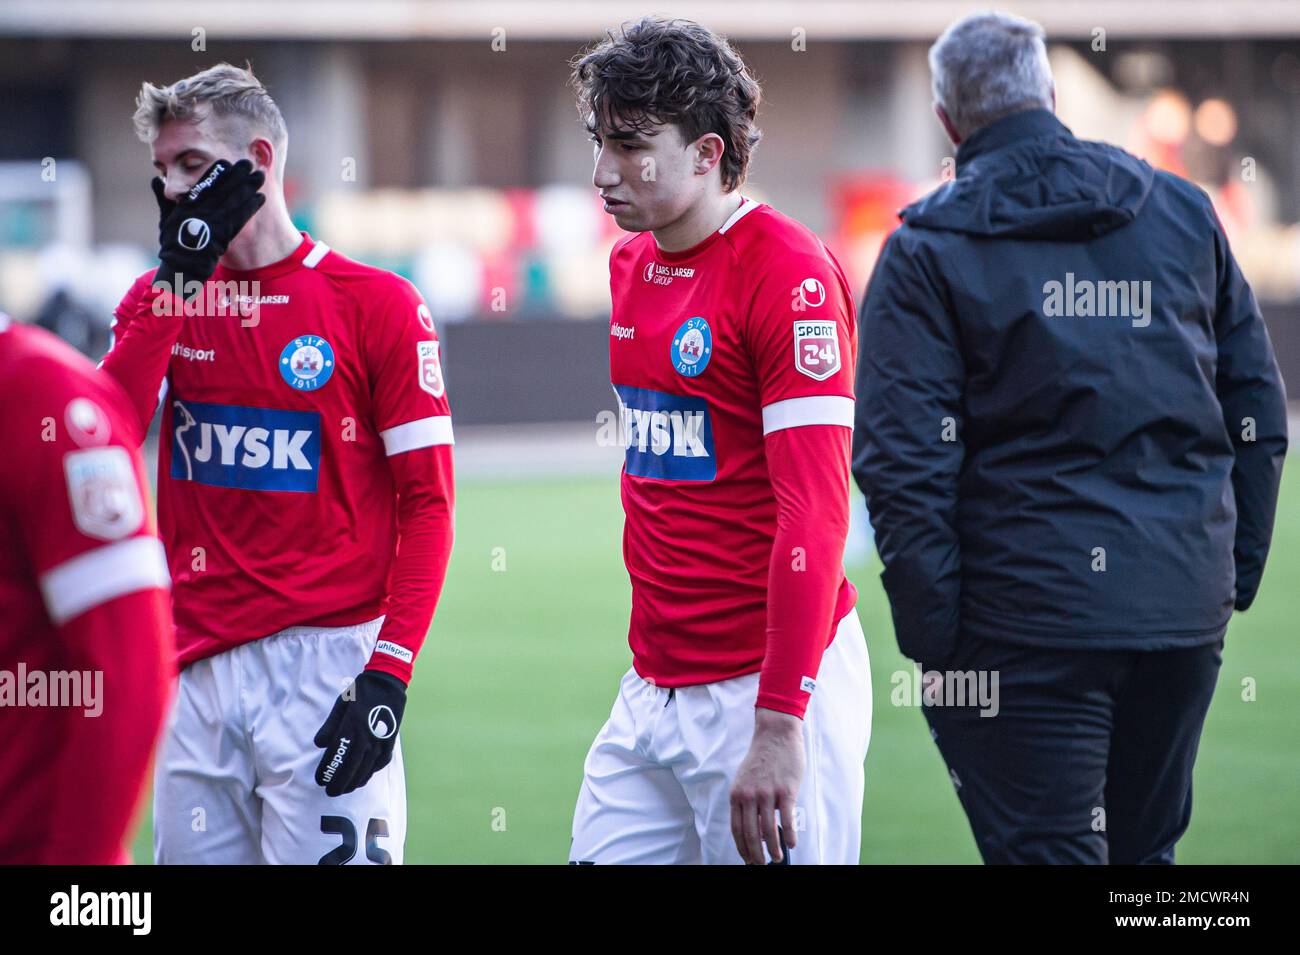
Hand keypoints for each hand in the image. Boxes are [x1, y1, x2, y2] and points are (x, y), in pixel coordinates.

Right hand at [153, 158, 265, 297]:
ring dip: (249, 187)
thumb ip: (164, 198)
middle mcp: (202, 210)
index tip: (228, 162)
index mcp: (188, 204)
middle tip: (249, 163)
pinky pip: (241, 218)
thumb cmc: (173, 242)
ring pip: (234, 200)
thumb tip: (156, 179)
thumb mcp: (166, 218)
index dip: (218, 173)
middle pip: (223, 189)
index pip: (205, 184)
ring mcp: (214, 222)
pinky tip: (260, 198)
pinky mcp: (225, 234)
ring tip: (259, 176)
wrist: (182, 265)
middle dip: (238, 175)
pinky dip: (251, 207)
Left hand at [313, 670, 406, 796]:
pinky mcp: (390, 741)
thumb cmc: (361, 692)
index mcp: (351, 727)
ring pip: (366, 769)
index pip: (336, 756)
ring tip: (346, 789)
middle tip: (331, 792)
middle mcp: (366, 737)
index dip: (327, 770)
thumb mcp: (341, 705)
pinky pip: (380, 762)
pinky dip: (371, 772)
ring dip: (355, 781)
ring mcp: (380, 741)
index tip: (320, 781)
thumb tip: (319, 745)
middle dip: (339, 783)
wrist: (387, 682)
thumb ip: (330, 726)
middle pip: (351, 768)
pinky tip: (365, 776)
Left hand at [729, 708, 803, 863]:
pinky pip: (787, 820)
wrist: (775, 734)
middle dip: (756, 854)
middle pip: (751, 834)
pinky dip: (790, 836)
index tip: (747, 859)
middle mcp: (750, 796)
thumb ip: (747, 802)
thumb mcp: (745, 779)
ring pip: (769, 831)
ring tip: (777, 859)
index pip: (737, 829)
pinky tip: (792, 844)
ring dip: (773, 849)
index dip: (742, 847)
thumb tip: (755, 830)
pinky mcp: (786, 791)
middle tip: (761, 865)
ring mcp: (768, 793)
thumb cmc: (762, 758)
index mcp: (737, 794)